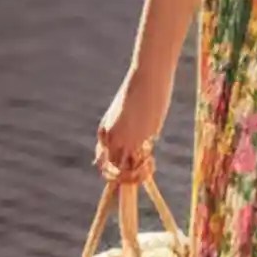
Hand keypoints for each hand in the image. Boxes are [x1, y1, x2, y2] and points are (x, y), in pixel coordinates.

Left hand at [94, 67, 171, 181]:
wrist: (147, 77)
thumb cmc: (142, 90)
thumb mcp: (131, 113)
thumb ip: (132, 130)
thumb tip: (146, 144)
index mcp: (104, 131)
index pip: (103, 160)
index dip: (115, 170)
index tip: (129, 167)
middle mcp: (110, 138)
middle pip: (110, 171)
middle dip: (125, 178)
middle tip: (142, 173)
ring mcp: (123, 140)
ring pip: (123, 172)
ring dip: (136, 177)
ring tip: (149, 168)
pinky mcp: (137, 139)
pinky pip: (138, 165)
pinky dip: (145, 169)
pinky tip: (152, 163)